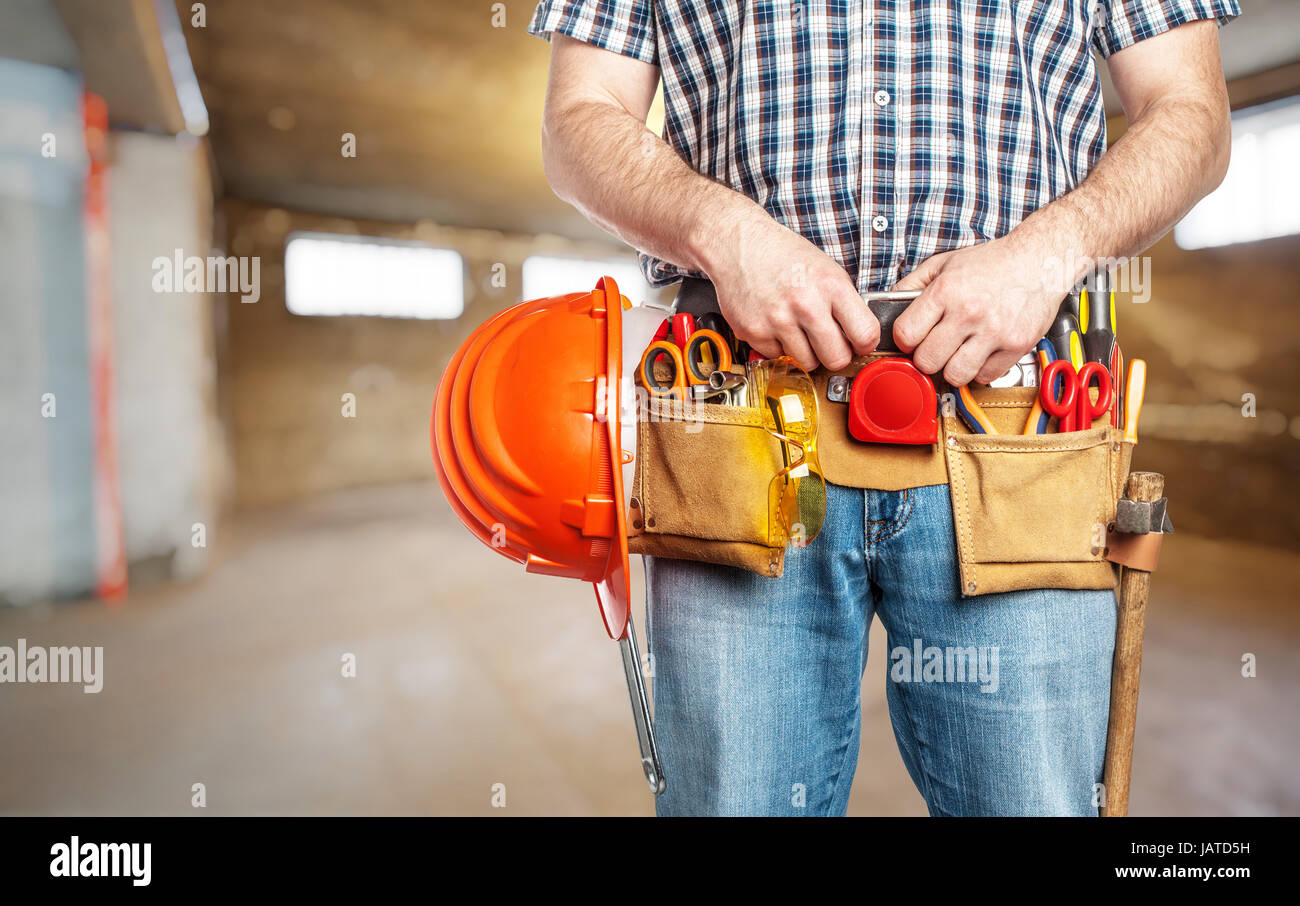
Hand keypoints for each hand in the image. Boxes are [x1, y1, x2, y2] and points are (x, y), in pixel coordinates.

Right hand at [702, 211, 877, 371]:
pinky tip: (775, 324)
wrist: (738, 245)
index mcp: (830, 285)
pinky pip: (777, 357)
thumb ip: (844, 302)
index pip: (864, 334)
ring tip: (797, 328)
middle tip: (828, 343)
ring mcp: (778, 320)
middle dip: (834, 354)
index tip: (857, 343)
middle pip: (836, 358)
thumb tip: (859, 337)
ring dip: (805, 351)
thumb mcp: (826, 268)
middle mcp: (805, 304)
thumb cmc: (782, 255)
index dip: (864, 344)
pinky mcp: (754, 332)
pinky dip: (778, 346)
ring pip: (807, 363)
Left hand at [891, 235, 1063, 386]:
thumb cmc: (993, 262)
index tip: (913, 338)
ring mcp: (994, 332)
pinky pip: (986, 377)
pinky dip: (981, 369)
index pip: (906, 335)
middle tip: (936, 347)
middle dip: (927, 357)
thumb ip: (912, 285)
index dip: (905, 340)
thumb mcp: (944, 263)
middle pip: (927, 361)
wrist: (1041, 259)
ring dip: (953, 368)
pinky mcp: (1016, 346)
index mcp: (946, 291)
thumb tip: (887, 306)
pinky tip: (982, 351)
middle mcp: (969, 312)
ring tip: (959, 352)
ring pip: (955, 375)